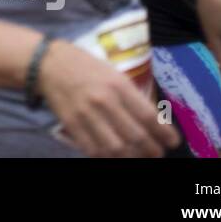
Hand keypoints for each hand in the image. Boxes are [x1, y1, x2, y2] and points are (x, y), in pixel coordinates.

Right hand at [37, 39, 178, 157]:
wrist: (47, 63)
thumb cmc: (84, 65)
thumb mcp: (113, 72)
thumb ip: (131, 95)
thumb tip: (151, 119)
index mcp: (118, 85)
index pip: (148, 116)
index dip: (164, 133)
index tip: (172, 141)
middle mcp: (104, 101)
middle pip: (135, 136)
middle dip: (152, 150)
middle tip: (157, 153)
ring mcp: (86, 115)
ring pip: (116, 148)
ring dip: (132, 157)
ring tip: (139, 158)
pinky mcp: (71, 125)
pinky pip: (93, 150)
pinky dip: (107, 157)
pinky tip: (115, 156)